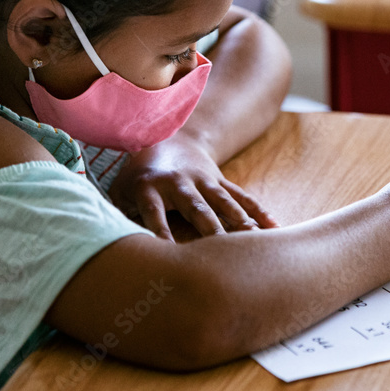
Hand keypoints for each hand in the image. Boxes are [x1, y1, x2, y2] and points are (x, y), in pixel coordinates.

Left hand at [108, 137, 277, 240]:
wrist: (167, 137)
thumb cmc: (138, 176)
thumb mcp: (120, 191)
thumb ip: (118, 217)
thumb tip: (113, 251)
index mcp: (150, 187)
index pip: (154, 213)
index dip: (161, 232)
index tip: (168, 254)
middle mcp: (180, 184)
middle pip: (197, 209)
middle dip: (210, 230)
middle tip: (221, 252)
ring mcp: (204, 182)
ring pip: (225, 203)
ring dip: (240, 222)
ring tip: (256, 242)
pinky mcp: (222, 183)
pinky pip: (243, 198)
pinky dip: (259, 213)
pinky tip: (276, 229)